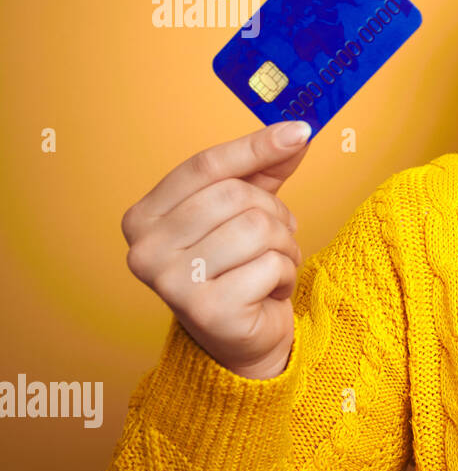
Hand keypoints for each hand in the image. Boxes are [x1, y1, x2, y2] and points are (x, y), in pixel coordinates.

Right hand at [121, 121, 312, 378]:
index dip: (256, 146)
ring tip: (275, 265)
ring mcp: (171, 282)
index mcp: (144, 216)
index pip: (205, 166)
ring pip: (258, 229)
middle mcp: (146, 249)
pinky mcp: (206, 310)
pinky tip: (271, 291)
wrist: (242, 339)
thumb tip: (297, 131)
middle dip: (276, 214)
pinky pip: (271, 265)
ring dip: (285, 247)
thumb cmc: (240, 267)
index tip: (300, 131)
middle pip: (236, 196)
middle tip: (278, 238)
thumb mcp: (248, 210)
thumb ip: (264, 169)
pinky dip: (286, 275)